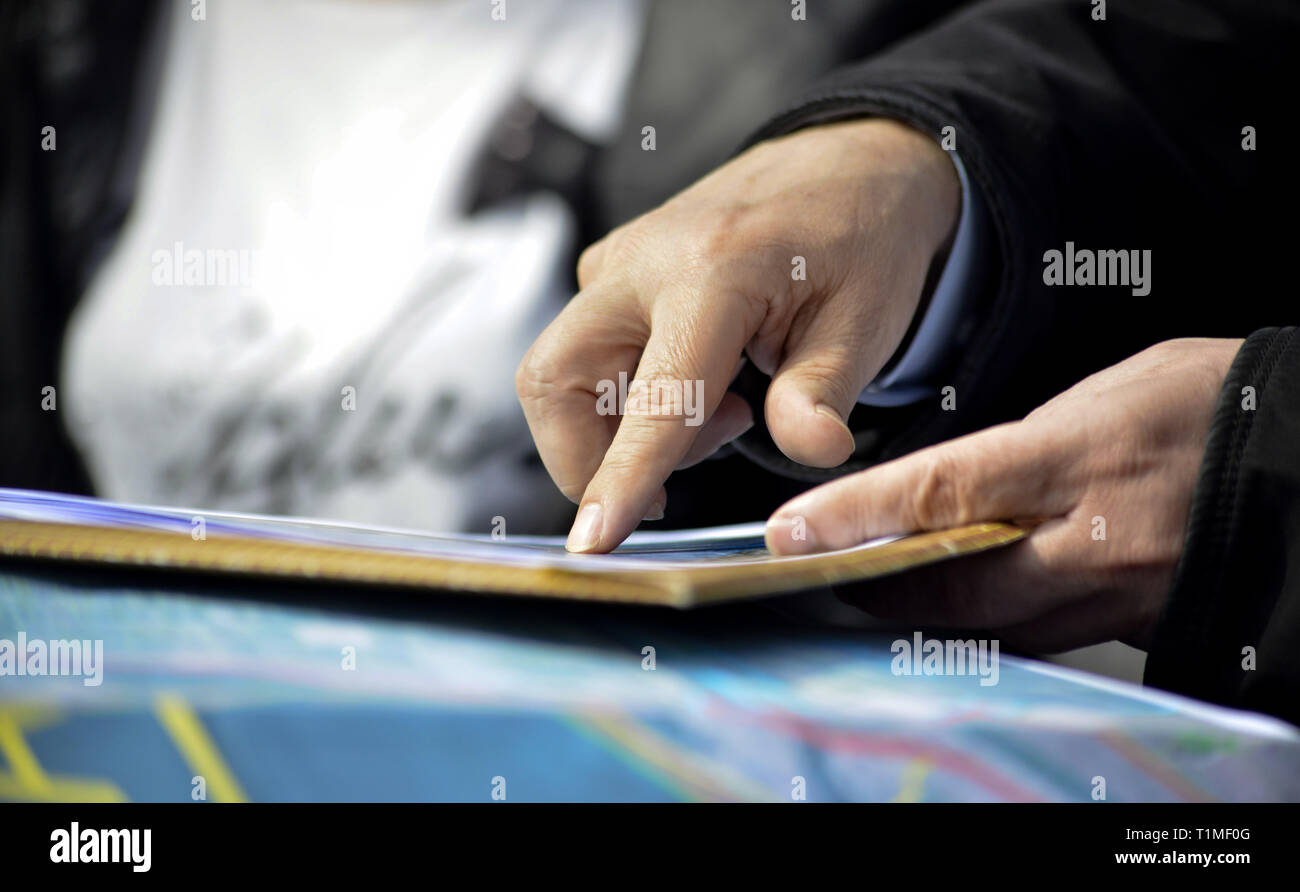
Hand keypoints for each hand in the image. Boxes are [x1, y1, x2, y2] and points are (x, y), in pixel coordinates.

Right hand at [516, 119, 960, 551]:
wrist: (845, 165)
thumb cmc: (862, 239)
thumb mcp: (868, 319)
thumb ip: (824, 389)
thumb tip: (811, 450)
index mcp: (713, 272)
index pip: (655, 397)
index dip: (620, 478)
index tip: (592, 542)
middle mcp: (641, 262)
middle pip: (555, 382)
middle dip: (592, 457)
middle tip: (687, 470)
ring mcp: (616, 263)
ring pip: (560, 376)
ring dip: (617, 429)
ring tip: (722, 411)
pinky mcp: (610, 274)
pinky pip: (583, 356)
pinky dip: (625, 400)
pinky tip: (702, 387)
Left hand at [765, 338, 1242, 650]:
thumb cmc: (1206, 405)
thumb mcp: (1099, 396)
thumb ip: (1015, 448)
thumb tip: (945, 490)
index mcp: (1079, 458)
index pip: (942, 493)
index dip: (855, 516)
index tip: (791, 530)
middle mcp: (1095, 541)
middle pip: (952, 588)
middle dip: (878, 588)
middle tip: (826, 574)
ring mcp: (1118, 596)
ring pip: (993, 628)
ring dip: (927, 612)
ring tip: (879, 590)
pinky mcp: (1134, 626)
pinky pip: (1042, 639)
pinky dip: (993, 626)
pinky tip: (968, 605)